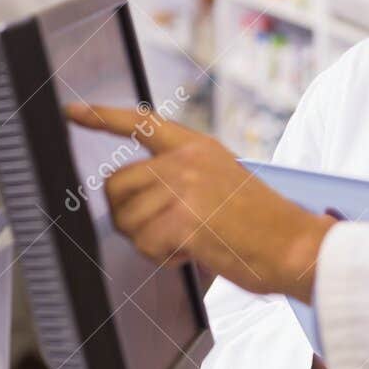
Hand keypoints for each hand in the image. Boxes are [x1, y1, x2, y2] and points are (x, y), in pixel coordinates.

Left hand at [64, 103, 335, 300]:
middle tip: (167, 230)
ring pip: (126, 221)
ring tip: (191, 239)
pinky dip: (165, 257)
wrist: (296, 246)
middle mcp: (188, 160)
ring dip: (151, 241)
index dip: (101, 116)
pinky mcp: (184, 219)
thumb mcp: (223, 182)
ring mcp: (185, 188)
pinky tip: (196, 251)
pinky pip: (146, 245)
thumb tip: (131, 198)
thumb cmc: (263, 224)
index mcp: (198, 147)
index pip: (140, 123)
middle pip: (116, 186)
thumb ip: (181, 178)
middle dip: (130, 215)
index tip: (72, 111)